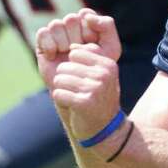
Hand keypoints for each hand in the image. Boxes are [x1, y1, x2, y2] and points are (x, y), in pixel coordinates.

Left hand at [35, 9, 124, 138]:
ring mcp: (96, 88)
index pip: (75, 51)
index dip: (72, 64)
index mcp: (108, 63)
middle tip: (78, 90)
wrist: (104, 128)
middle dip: (65, 79)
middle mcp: (105, 73)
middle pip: (65, 66)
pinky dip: (61, 100)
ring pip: (60, 79)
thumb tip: (75, 39)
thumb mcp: (99, 72)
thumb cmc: (96, 96)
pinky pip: (59, 94)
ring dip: (63, 90)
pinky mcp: (85, 103)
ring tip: (76, 97)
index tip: (81, 77)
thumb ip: (89, 54)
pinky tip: (73, 105)